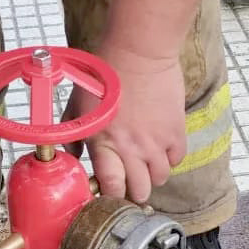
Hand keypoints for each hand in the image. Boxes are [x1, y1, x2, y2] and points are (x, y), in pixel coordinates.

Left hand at [66, 45, 185, 203]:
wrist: (140, 52)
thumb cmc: (106, 75)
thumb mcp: (78, 106)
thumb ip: (73, 135)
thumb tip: (73, 155)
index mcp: (104, 144)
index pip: (112, 188)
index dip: (112, 196)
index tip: (110, 192)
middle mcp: (131, 150)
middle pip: (140, 192)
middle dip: (134, 192)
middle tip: (130, 184)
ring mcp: (156, 143)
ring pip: (160, 179)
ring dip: (152, 177)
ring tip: (145, 166)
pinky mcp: (175, 132)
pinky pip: (176, 160)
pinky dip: (169, 159)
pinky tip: (160, 149)